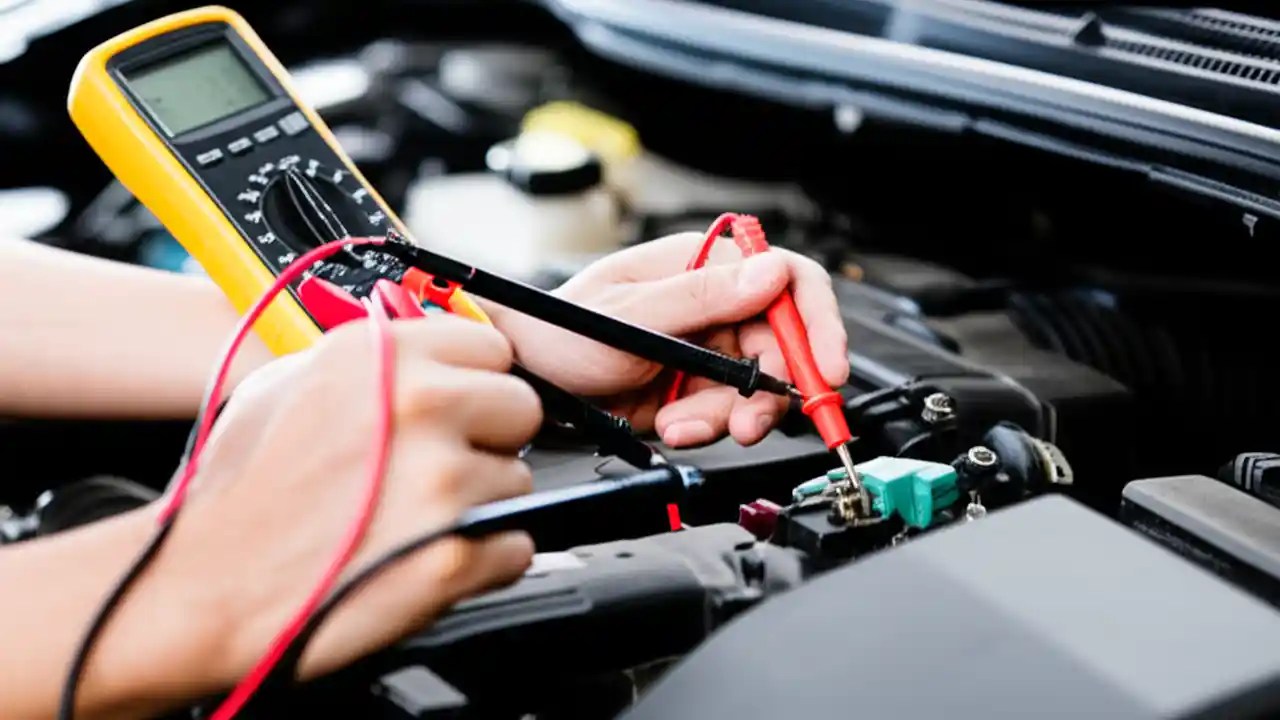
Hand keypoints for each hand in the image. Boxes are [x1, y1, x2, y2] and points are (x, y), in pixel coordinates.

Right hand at [144, 315, 541, 691]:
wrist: (201, 589)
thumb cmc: (234, 495)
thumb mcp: (288, 384)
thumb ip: (372, 361)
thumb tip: (427, 355)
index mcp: (383, 356)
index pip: (492, 349)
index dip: (475, 384)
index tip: (460, 408)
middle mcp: (419, 407)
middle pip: (521, 409)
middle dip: (487, 440)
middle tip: (437, 470)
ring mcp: (440, 482)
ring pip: (517, 482)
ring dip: (478, 505)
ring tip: (410, 521)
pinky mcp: (454, 555)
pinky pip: (514, 547)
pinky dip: (481, 561)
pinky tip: (423, 558)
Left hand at [494, 232, 847, 447]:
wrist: (527, 379)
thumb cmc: (562, 328)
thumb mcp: (632, 314)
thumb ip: (702, 296)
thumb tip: (770, 273)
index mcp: (704, 266)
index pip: (788, 281)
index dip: (817, 323)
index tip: (826, 366)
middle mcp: (713, 305)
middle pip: (780, 347)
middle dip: (768, 389)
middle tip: (749, 420)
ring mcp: (706, 350)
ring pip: (755, 389)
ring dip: (728, 415)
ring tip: (685, 423)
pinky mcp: (695, 390)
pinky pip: (726, 414)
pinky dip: (706, 427)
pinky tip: (673, 423)